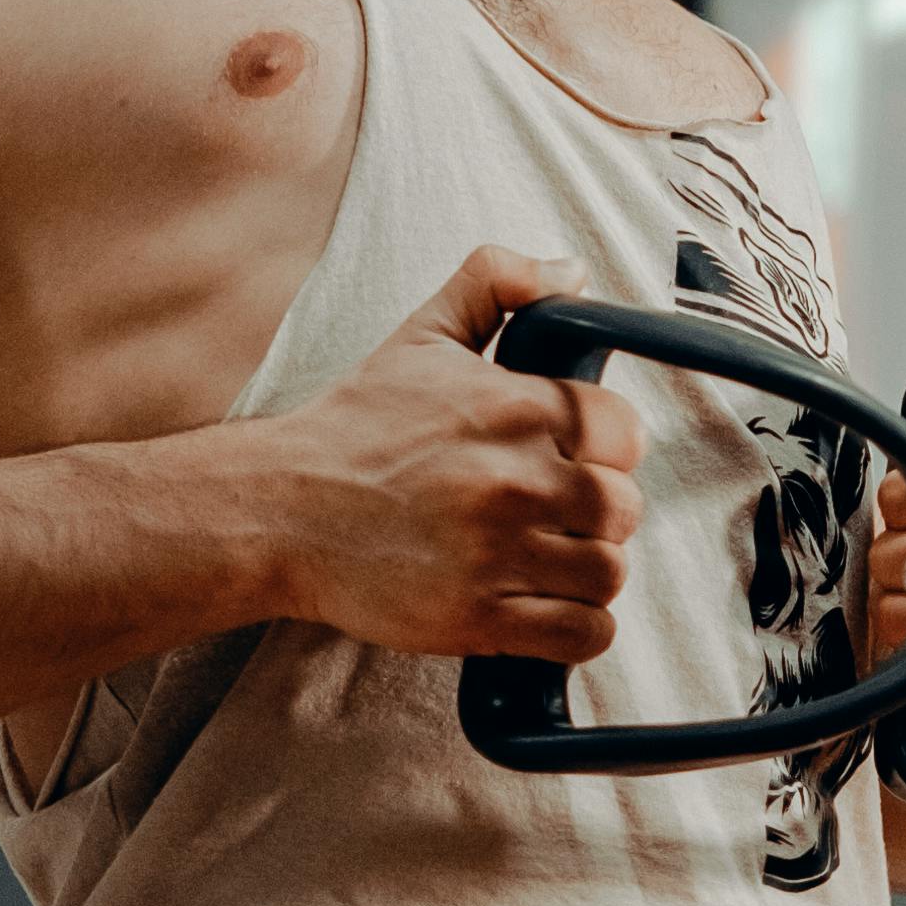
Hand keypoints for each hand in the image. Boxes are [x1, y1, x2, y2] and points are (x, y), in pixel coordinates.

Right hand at [252, 249, 642, 663]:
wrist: (281, 510)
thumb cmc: (352, 428)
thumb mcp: (421, 335)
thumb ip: (496, 284)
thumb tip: (568, 271)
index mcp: (512, 408)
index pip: (624, 433)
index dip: (608, 448)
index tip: (579, 458)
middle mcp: (514, 482)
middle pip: (623, 508)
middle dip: (597, 513)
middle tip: (557, 515)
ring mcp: (497, 554)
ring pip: (608, 573)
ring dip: (588, 572)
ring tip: (549, 561)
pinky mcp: (479, 618)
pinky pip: (582, 634)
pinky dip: (578, 628)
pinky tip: (546, 607)